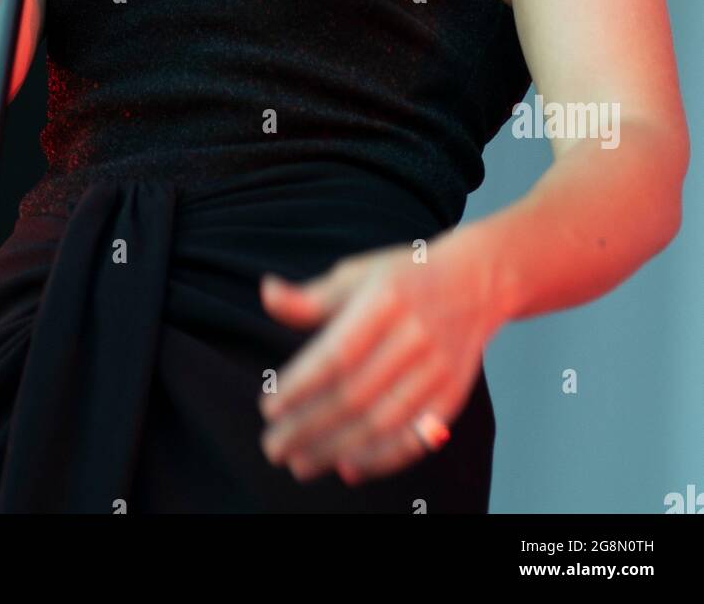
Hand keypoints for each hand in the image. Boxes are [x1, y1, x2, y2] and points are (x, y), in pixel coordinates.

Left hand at [256, 226, 502, 484]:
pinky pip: (416, 436)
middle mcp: (415, 335)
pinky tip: (348, 467)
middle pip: (356, 394)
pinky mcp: (452, 394)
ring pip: (383, 421)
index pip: (337, 353)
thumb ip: (311, 297)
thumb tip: (267, 294)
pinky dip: (382, 457)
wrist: (476, 281)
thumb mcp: (357, 275)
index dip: (301, 385)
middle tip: (274, 447)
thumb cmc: (403, 278)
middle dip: (309, 426)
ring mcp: (438, 368)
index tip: (268, 408)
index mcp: (385, 300)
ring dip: (337, 449)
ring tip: (300, 463)